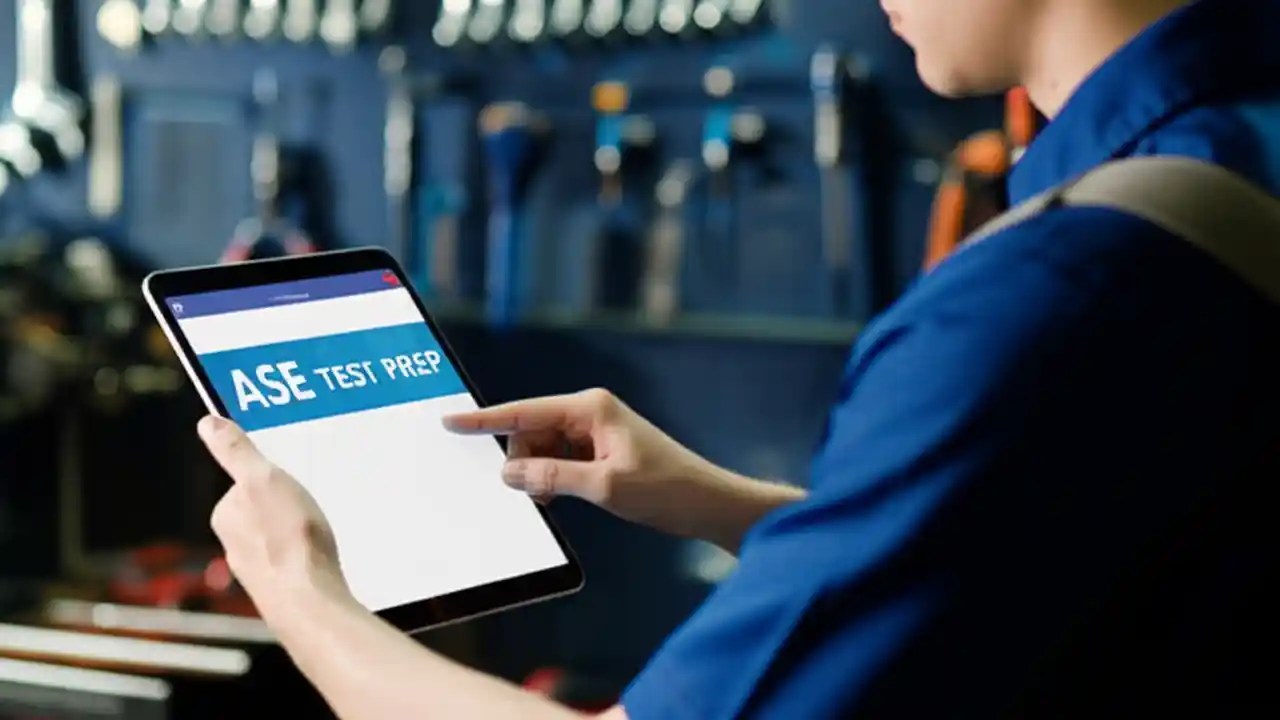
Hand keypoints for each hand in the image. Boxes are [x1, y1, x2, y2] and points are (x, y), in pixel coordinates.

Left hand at [198, 415, 354, 628]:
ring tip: (317, 531)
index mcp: (226, 515)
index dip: (269, 479)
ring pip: (274, 541)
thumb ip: (236, 452)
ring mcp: (255, 571)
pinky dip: (303, 558)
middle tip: (308, 502)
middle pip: (259, 513)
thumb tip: (208, 423)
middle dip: (281, 507)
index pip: (243, 484)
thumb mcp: (263, 479)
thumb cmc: (286, 538)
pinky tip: (320, 558)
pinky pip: (291, 563)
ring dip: (293, 534)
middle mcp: (233, 545)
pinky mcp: (278, 589)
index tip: (290, 481)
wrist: (308, 598)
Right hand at [444, 389, 803, 551]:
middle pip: (530, 433)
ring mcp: (595, 431)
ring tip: (557, 500)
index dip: (484, 419)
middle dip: (523, 463)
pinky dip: (554, 479)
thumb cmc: (665, 489)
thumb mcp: (604, 487)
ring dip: (540, 475)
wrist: (707, 503)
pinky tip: (562, 498)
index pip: (524, 412)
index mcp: (590, 408)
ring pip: (542, 450)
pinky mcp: (600, 450)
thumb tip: (511, 472)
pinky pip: (559, 460)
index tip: (451, 420)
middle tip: (540, 495)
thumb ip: (552, 477)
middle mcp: (589, 412)